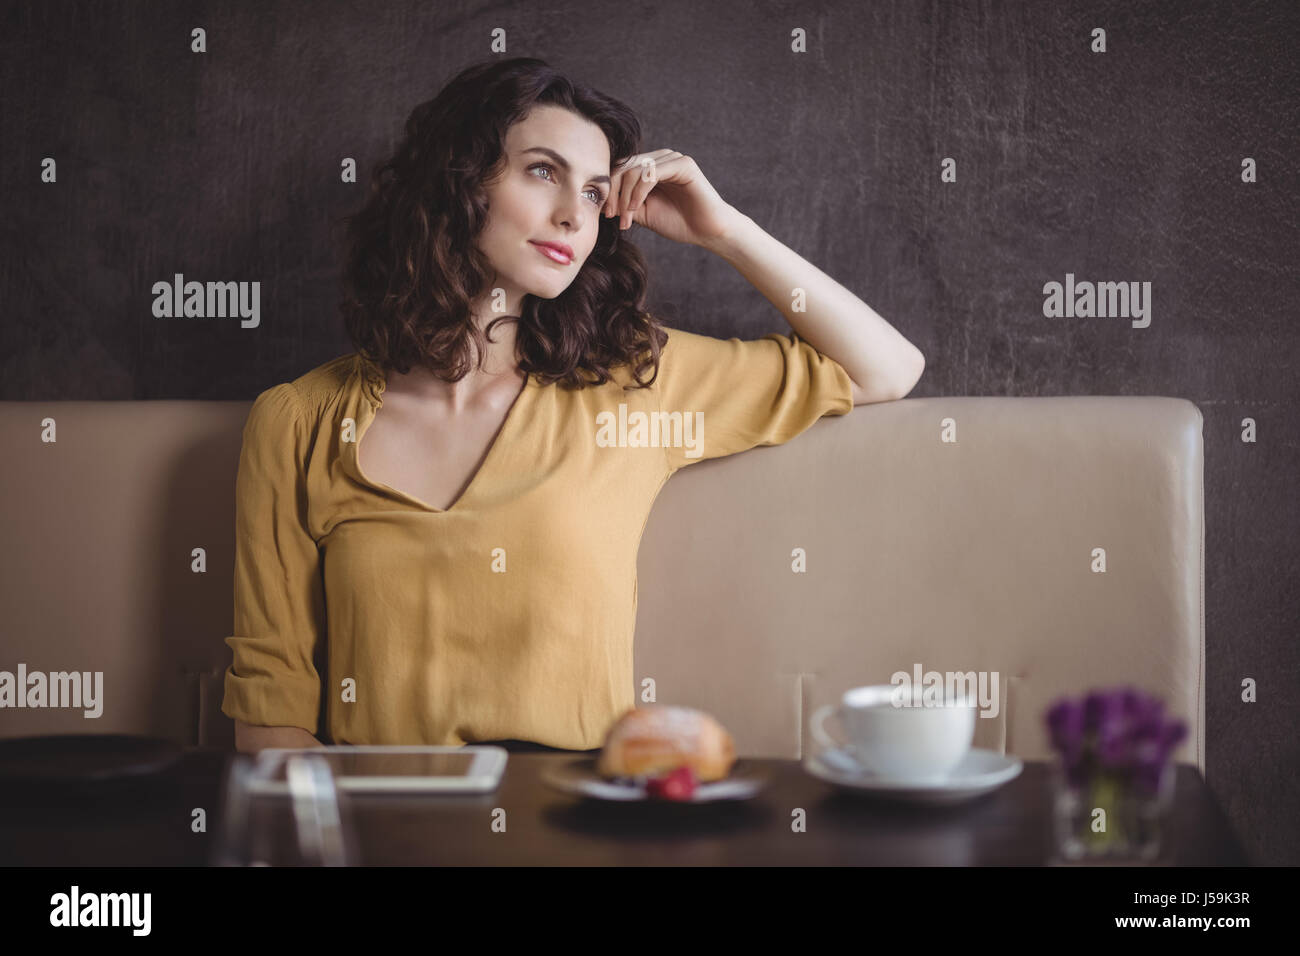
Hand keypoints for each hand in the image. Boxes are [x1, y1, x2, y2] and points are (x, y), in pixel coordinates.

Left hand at [604, 149, 742, 246]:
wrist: (707, 231)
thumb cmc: (678, 222)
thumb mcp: (643, 213)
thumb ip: (624, 202)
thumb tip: (600, 200)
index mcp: (649, 167)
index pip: (620, 169)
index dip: (609, 190)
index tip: (606, 215)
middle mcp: (660, 159)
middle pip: (624, 167)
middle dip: (614, 193)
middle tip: (612, 216)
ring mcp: (672, 159)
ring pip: (634, 170)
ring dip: (625, 196)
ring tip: (627, 218)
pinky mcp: (683, 164)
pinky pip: (651, 172)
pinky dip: (638, 191)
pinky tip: (636, 208)